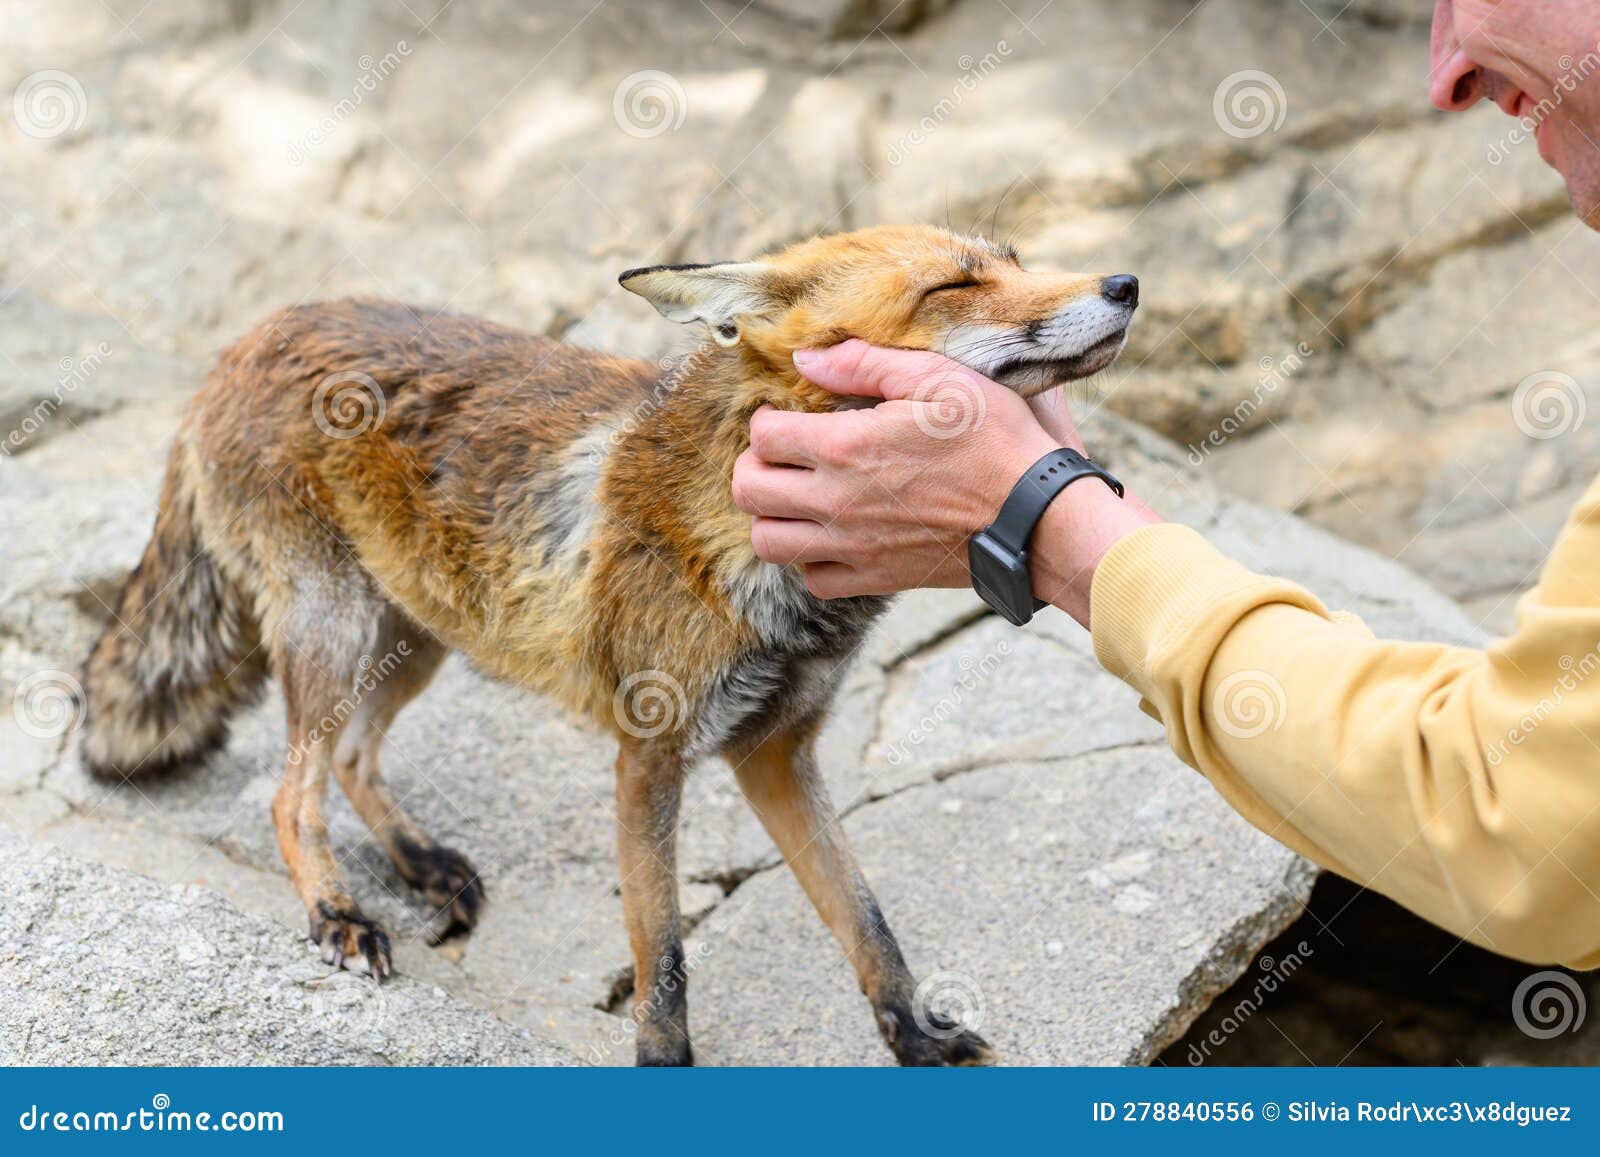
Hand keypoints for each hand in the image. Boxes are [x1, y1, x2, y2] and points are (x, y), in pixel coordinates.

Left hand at [732, 339, 1148, 611]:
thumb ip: (864, 363)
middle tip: (781, 454)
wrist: (1036, 515)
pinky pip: (812, 579)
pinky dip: (809, 558)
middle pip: (748, 492)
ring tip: (797, 495)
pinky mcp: (875, 577)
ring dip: (772, 515)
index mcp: (845, 447)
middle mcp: (836, 502)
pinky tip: (830, 533)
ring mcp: (852, 545)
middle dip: (754, 466)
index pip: (762, 436)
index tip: (789, 415)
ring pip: (768, 541)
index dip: (767, 420)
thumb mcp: (939, 377)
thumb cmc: (994, 440)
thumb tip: (806, 359)